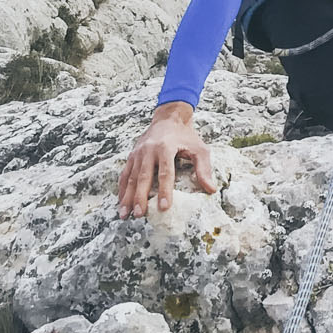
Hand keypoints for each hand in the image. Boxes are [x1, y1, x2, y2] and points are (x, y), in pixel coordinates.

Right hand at [117, 102, 216, 218]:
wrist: (169, 117)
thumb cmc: (185, 135)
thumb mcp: (199, 149)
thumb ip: (204, 169)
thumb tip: (211, 189)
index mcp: (166, 147)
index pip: (165, 172)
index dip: (164, 190)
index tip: (164, 207)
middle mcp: (149, 150)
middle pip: (144, 177)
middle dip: (140, 197)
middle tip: (139, 214)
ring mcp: (138, 152)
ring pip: (131, 177)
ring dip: (127, 196)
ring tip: (125, 214)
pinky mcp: (132, 155)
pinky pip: (125, 174)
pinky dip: (122, 189)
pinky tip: (121, 202)